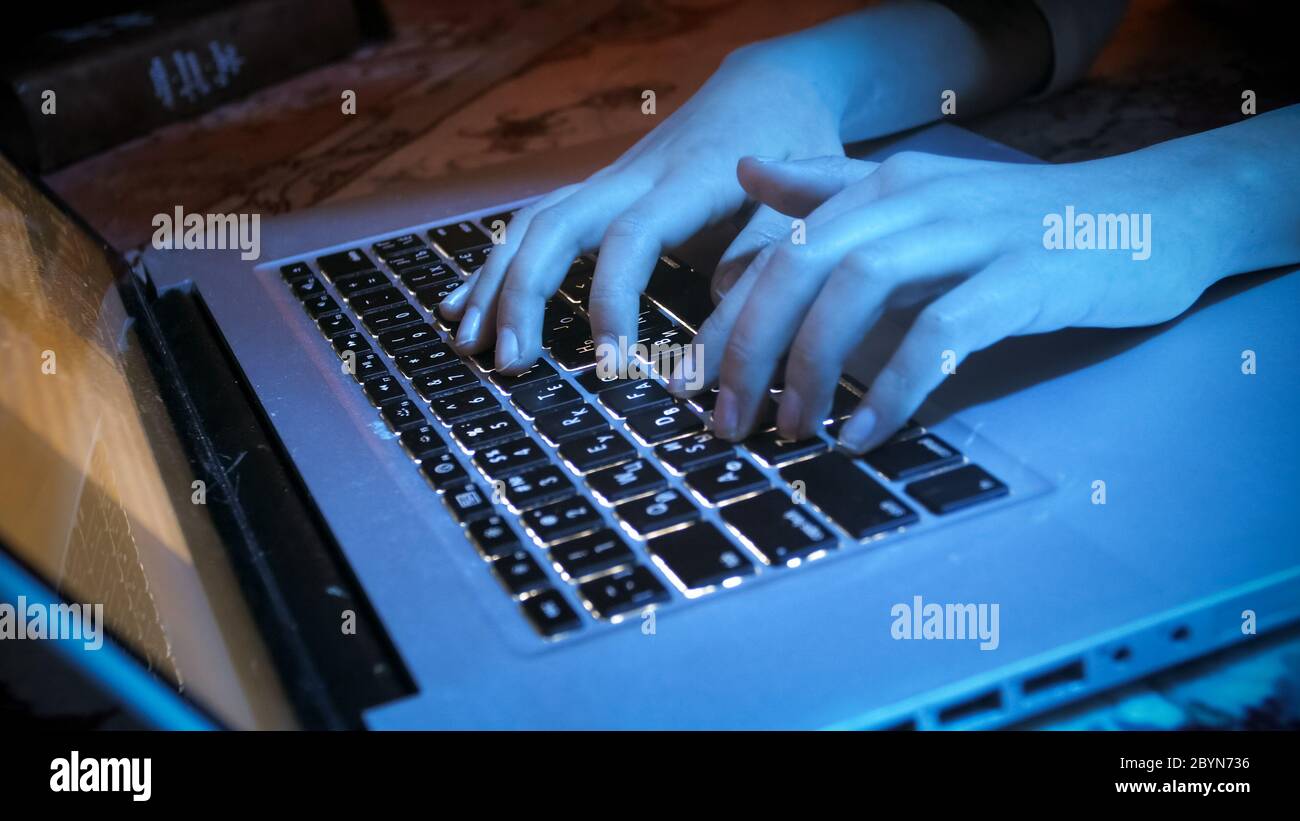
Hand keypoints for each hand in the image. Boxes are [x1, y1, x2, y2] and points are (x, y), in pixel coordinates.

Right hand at [438, 44, 847, 371]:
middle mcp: (635, 175)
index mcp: (690, 181)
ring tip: (467, 342)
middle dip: (522, 294)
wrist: (770, 89)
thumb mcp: (805, 205)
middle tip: (508, 362)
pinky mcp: (597, 191)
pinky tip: (463, 303)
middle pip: (556, 225)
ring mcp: (608, 180)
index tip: (611, 364)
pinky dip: (496, 265)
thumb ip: (766, 259)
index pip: (632, 237)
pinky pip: (534, 223)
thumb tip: (720, 329)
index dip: (613, 300)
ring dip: (494, 281)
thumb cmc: (796, 151)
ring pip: (533, 222)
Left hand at [684, 148, 1221, 451]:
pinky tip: (865, 436)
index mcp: (879, 187)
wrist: (1151, 214)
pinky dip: (894, 389)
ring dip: (811, 369)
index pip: (776, 252)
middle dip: (749, 350)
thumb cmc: (1020, 223)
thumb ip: (830, 187)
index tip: (694, 384)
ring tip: (791, 432)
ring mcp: (970, 234)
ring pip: (857, 290)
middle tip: (725, 422)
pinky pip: (940, 333)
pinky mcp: (1024, 276)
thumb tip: (747, 171)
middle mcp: (914, 200)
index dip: (726, 321)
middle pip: (799, 267)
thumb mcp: (918, 200)